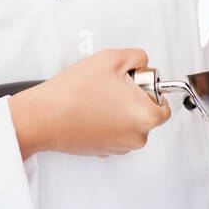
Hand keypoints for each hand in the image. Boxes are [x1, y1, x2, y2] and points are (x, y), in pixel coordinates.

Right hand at [8, 48, 170, 158]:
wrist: (44, 117)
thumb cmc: (74, 92)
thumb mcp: (113, 58)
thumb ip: (138, 58)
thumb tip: (143, 64)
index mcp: (145, 116)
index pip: (164, 104)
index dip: (150, 89)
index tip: (134, 82)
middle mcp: (136, 137)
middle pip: (146, 113)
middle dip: (133, 98)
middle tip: (111, 85)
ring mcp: (118, 147)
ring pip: (128, 123)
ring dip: (118, 110)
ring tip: (96, 97)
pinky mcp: (102, 151)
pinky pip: (113, 132)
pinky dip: (105, 121)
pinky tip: (88, 109)